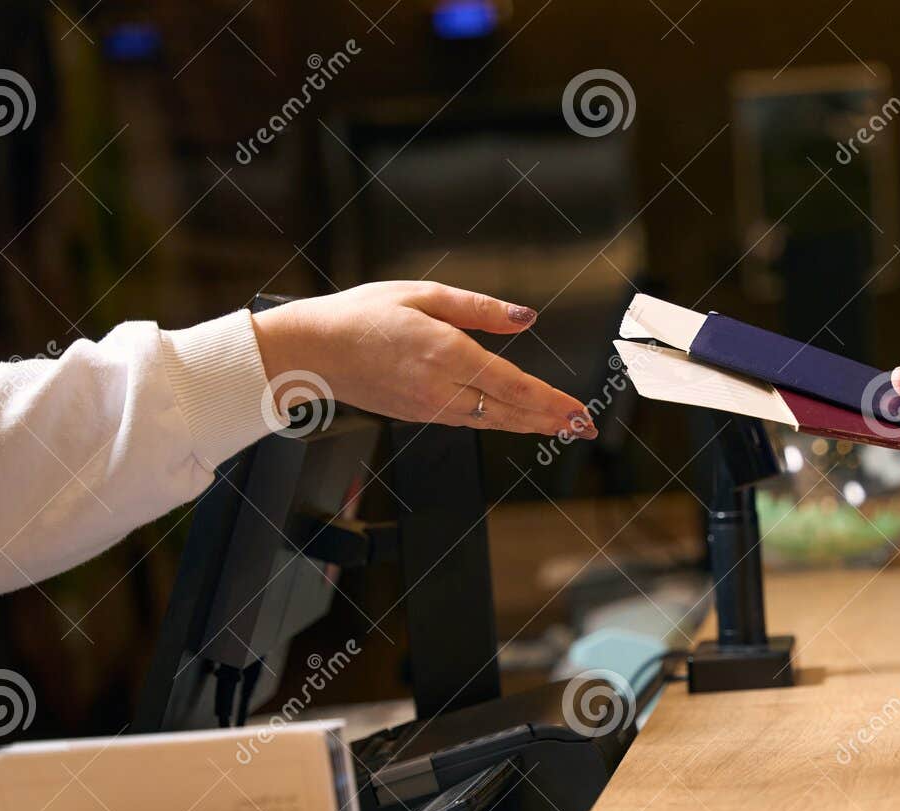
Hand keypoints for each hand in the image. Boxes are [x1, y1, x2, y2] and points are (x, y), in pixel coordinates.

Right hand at [249, 281, 595, 438]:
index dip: (550, 401)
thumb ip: (481, 309)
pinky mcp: (421, 415)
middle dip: (551, 420)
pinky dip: (502, 422)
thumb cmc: (362, 315)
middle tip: (585, 427)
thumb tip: (527, 318)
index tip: (579, 411)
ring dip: (530, 424)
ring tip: (562, 426)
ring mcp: (430, 407)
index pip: (511, 385)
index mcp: (445, 352)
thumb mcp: (424, 293)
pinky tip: (519, 419)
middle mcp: (441, 387)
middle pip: (509, 411)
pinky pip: (471, 421)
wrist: (314, 350)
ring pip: (493, 421)